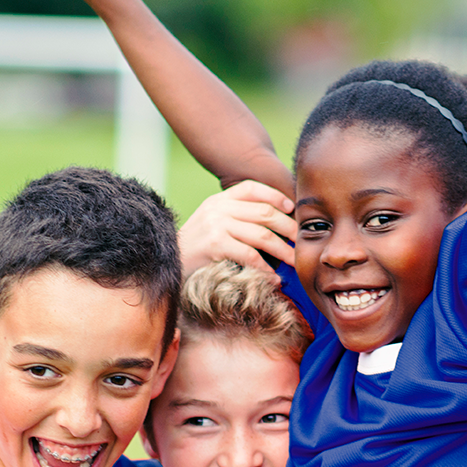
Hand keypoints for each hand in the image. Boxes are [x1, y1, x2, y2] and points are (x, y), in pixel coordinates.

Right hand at [178, 182, 297, 274]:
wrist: (165, 264)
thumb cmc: (194, 250)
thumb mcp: (210, 223)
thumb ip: (234, 217)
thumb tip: (273, 221)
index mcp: (218, 200)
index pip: (252, 189)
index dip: (275, 196)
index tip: (292, 208)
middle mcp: (218, 208)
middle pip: (265, 213)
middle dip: (289, 228)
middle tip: (301, 242)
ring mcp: (216, 225)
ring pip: (262, 235)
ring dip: (284, 251)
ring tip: (294, 262)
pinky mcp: (215, 245)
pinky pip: (251, 256)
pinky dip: (266, 269)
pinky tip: (274, 278)